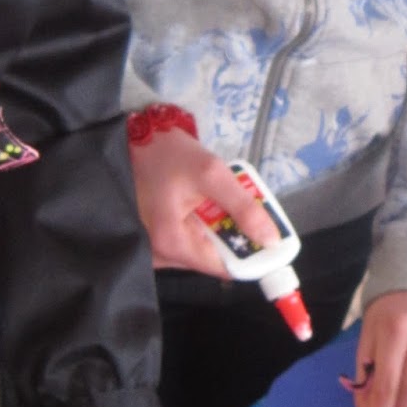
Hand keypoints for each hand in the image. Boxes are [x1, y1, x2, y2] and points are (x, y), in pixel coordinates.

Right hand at [129, 126, 279, 273]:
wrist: (135, 140)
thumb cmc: (168, 155)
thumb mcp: (212, 174)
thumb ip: (244, 208)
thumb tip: (270, 240)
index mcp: (172, 244)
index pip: (224, 267)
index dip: (250, 254)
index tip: (268, 237)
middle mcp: (161, 256)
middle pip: (214, 258)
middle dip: (234, 236)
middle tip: (244, 208)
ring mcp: (156, 250)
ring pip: (205, 249)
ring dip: (220, 228)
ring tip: (220, 200)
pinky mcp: (158, 240)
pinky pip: (192, 239)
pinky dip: (205, 224)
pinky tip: (205, 203)